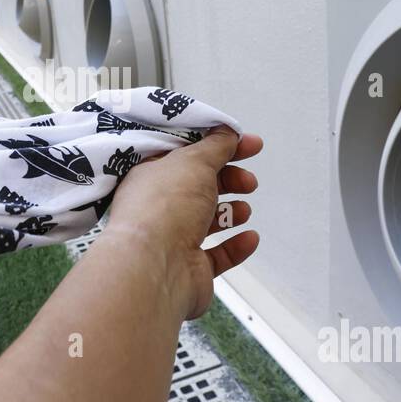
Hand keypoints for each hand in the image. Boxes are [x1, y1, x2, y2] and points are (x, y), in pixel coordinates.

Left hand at [104, 126, 261, 320]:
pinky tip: (249, 237)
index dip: (218, 146)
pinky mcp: (189, 268)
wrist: (155, 267)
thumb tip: (227, 134)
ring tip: (243, 210)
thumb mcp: (193, 161)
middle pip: (200, 187)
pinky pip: (217, 255)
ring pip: (207, 221)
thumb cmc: (163, 209)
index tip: (248, 144)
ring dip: (231, 212)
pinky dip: (235, 246)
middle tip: (248, 181)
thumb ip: (215, 146)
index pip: (187, 155)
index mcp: (151, 176)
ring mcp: (173, 239)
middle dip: (229, 180)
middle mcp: (158, 207)